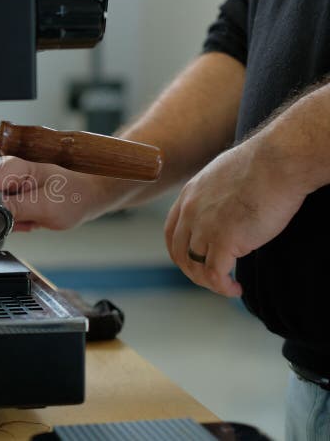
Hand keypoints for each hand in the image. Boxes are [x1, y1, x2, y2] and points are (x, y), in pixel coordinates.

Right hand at [0, 156, 109, 230]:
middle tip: (26, 220)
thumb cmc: (77, 194)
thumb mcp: (47, 206)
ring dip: (12, 219)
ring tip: (34, 218)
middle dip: (1, 216)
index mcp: (15, 165)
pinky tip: (34, 218)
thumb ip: (16, 208)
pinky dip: (18, 219)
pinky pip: (6, 210)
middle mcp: (10, 170)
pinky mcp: (16, 190)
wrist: (92, 194)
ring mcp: (12, 180)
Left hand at [164, 138, 304, 296]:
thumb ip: (215, 195)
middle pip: (179, 253)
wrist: (278, 161)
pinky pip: (215, 275)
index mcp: (189, 195)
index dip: (180, 251)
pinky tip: (236, 288)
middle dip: (193, 271)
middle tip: (213, 278)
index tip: (193, 261)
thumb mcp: (222, 175)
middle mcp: (190, 212)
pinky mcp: (224, 241)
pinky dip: (223, 287)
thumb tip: (224, 208)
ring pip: (195, 267)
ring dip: (209, 282)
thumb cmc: (263, 164)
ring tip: (227, 286)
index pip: (172, 232)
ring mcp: (205, 227)